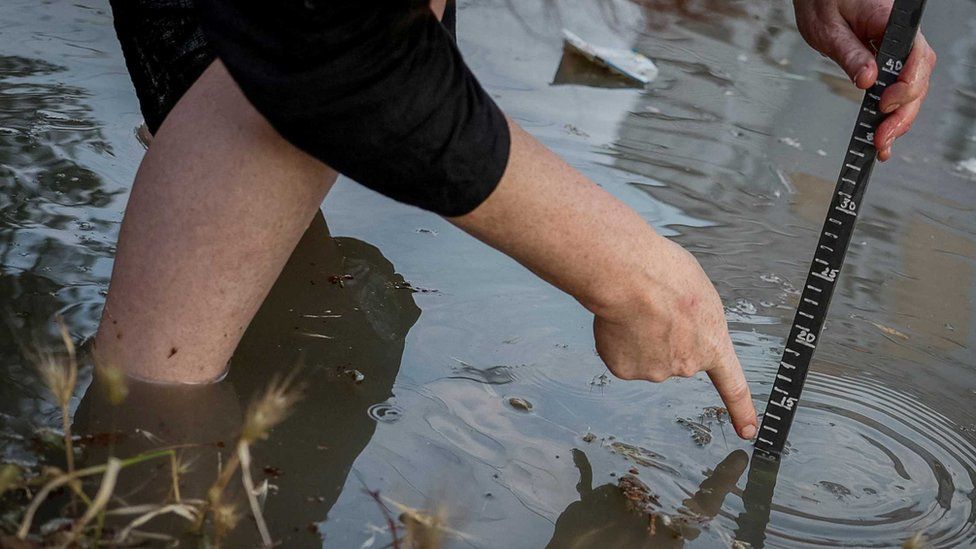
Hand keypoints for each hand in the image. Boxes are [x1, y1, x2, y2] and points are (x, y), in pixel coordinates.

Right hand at [593, 238, 756, 439]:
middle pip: (674, 356)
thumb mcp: (698, 292)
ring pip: (645, 355)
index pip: (733, 387)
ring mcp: (656, 371)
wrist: (630, 279)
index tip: (748, 431)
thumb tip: (674, 326)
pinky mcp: (626, 370)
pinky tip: (619, 321)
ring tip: (635, 309)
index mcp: (713, 345)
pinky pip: (621, 356)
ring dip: (638, 336)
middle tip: (653, 307)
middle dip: (664, 336)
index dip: (741, 411)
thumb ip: (695, 319)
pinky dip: (617, 340)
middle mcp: (687, 366)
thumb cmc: (665, 274)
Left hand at [793, 0, 936, 160]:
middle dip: (902, 112)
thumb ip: (850, 54)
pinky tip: (884, 130)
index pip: (914, 56)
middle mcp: (901, 35)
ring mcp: (898, 47)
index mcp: (891, 21)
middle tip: (882, 138)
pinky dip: (893, 109)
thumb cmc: (824, 0)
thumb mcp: (829, 29)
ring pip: (912, 86)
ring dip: (900, 117)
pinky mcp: (889, 57)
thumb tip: (867, 80)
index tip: (886, 105)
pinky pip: (899, 85)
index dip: (906, 85)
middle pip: (917, 77)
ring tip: (882, 143)